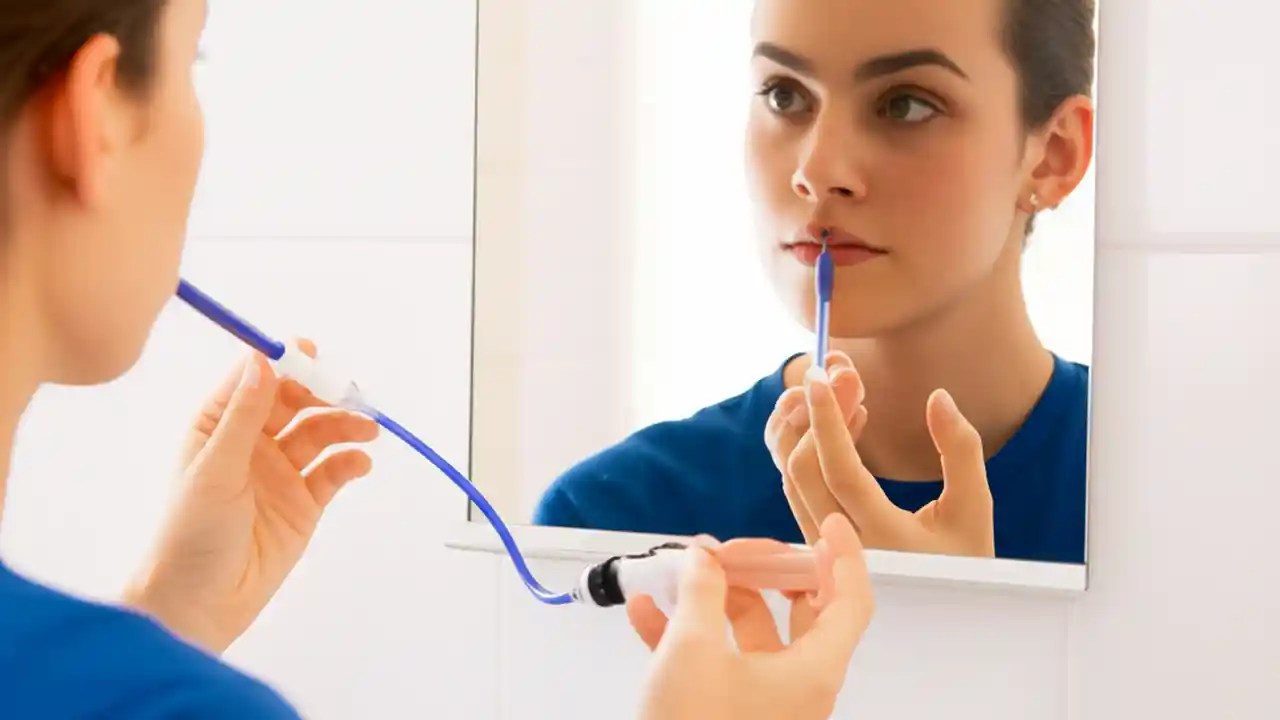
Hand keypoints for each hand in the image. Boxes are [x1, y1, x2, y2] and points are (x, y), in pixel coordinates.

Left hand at [125, 342, 378, 652]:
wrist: (202, 602)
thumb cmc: (191, 533)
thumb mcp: (215, 468)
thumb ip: (243, 415)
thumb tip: (261, 359)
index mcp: (219, 426)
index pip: (256, 380)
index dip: (284, 363)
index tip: (310, 354)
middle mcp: (252, 443)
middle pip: (297, 402)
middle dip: (324, 394)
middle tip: (351, 394)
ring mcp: (281, 472)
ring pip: (320, 433)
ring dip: (345, 425)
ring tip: (367, 430)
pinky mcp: (305, 502)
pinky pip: (334, 471)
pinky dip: (350, 462)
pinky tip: (359, 463)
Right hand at [628, 514, 873, 719]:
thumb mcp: (693, 649)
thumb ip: (701, 591)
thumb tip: (702, 557)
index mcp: (812, 671)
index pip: (851, 601)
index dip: (844, 556)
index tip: (830, 523)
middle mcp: (796, 686)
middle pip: (800, 612)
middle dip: (767, 572)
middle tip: (740, 548)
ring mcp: (762, 700)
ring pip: (751, 632)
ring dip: (716, 597)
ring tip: (682, 571)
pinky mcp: (727, 711)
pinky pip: (715, 660)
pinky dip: (686, 631)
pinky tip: (647, 612)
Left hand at [767, 352, 993, 557]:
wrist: (943, 612)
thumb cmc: (965, 559)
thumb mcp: (974, 508)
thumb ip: (961, 451)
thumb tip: (939, 397)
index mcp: (886, 539)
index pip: (842, 472)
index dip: (829, 421)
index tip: (824, 377)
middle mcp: (845, 547)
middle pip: (803, 472)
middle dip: (816, 415)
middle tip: (840, 371)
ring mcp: (823, 547)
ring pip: (791, 479)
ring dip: (805, 427)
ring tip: (840, 387)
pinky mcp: (815, 541)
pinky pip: (796, 488)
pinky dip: (807, 447)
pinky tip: (843, 420)